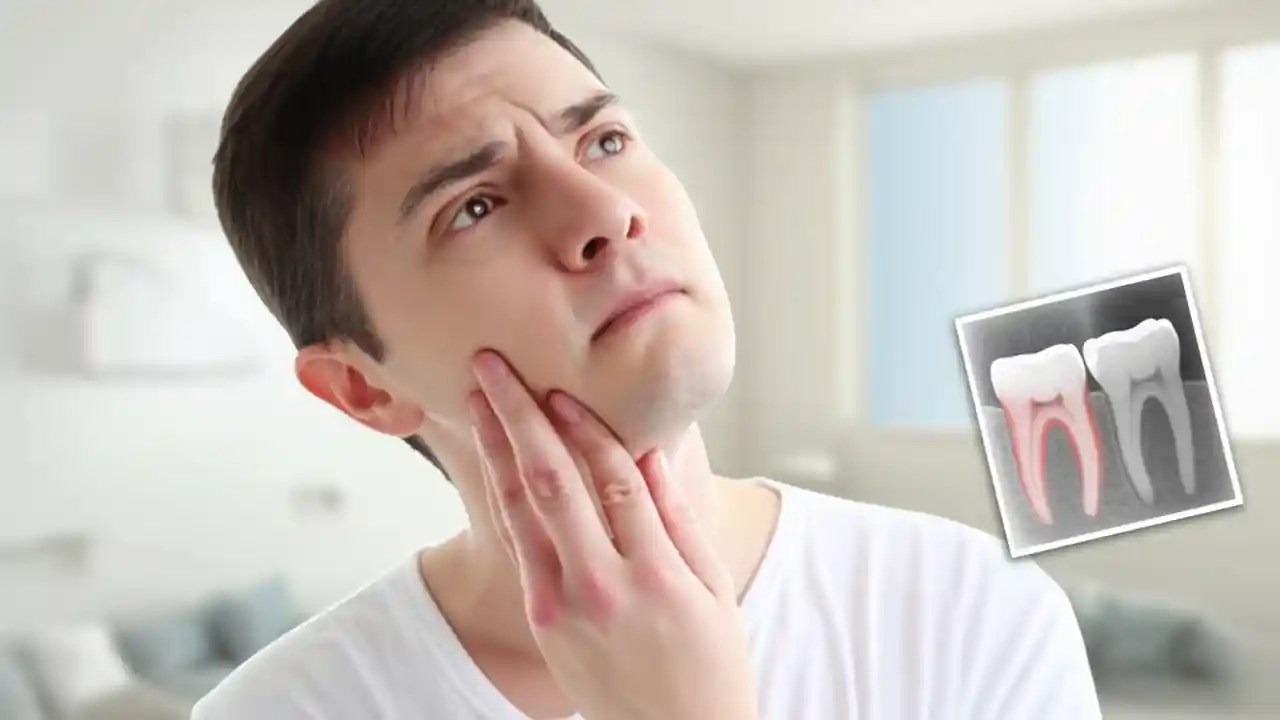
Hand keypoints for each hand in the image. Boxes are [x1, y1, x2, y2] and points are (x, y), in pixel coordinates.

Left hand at [467, 350, 758, 719]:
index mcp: (658, 573)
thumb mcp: (716, 591)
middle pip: (552, 481)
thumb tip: (649, 455)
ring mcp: (565, 606)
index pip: (614, 478)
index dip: (584, 425)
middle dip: (519, 416)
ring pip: (522, 509)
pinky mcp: (544, 620)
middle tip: (492, 365)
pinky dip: (502, 494)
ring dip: (495, 447)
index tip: (562, 386)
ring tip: (478, 398)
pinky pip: (519, 544)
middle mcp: (603, 586)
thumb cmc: (710, 665)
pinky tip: (493, 460)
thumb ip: (680, 520)